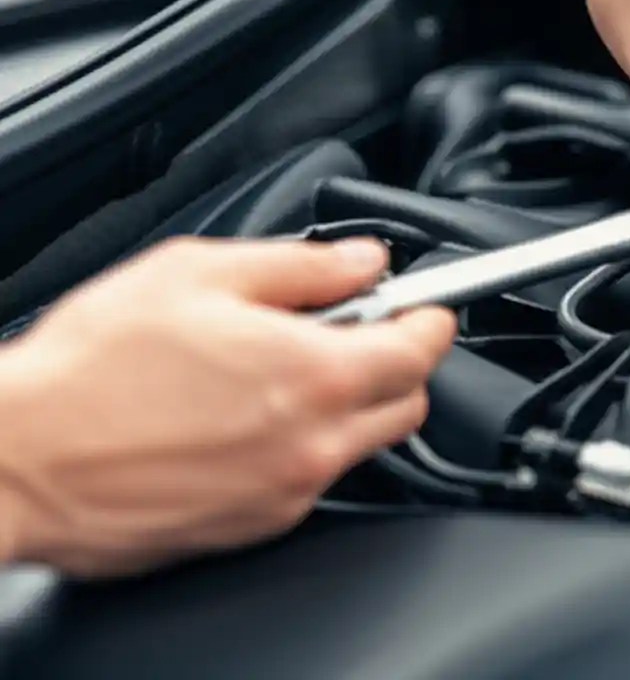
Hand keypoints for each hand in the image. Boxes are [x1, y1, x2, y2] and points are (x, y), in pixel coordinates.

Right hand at [0, 237, 455, 576]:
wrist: (20, 462)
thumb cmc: (91, 369)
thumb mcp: (197, 275)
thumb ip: (302, 267)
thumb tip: (363, 260)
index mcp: (314, 375)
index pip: (423, 348)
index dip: (431, 318)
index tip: (424, 306)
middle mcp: (314, 444)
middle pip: (408, 403)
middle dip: (396, 363)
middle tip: (351, 332)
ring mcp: (289, 493)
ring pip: (362, 444)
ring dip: (350, 406)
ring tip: (280, 372)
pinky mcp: (257, 526)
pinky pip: (313, 478)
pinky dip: (304, 445)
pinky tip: (245, 418)